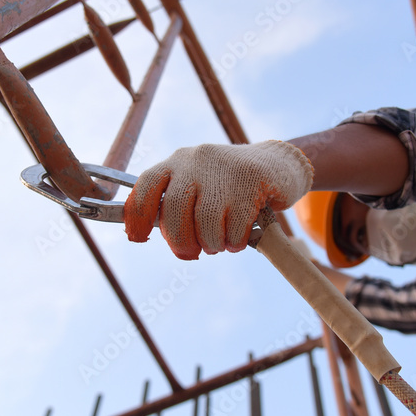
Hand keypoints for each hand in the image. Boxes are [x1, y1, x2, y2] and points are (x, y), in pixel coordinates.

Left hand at [124, 140, 312, 259]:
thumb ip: (176, 208)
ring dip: (212, 244)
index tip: (138, 238)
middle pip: (174, 212)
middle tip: (191, 253)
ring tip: (220, 242)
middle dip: (180, 242)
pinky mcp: (251, 181)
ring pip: (205, 224)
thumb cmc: (229, 186)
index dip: (137, 216)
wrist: (278, 165)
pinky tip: (239, 236)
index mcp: (177, 163)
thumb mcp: (198, 187)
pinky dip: (234, 242)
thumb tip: (153, 236)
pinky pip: (234, 228)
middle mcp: (196, 162)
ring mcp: (223, 170)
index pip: (146, 187)